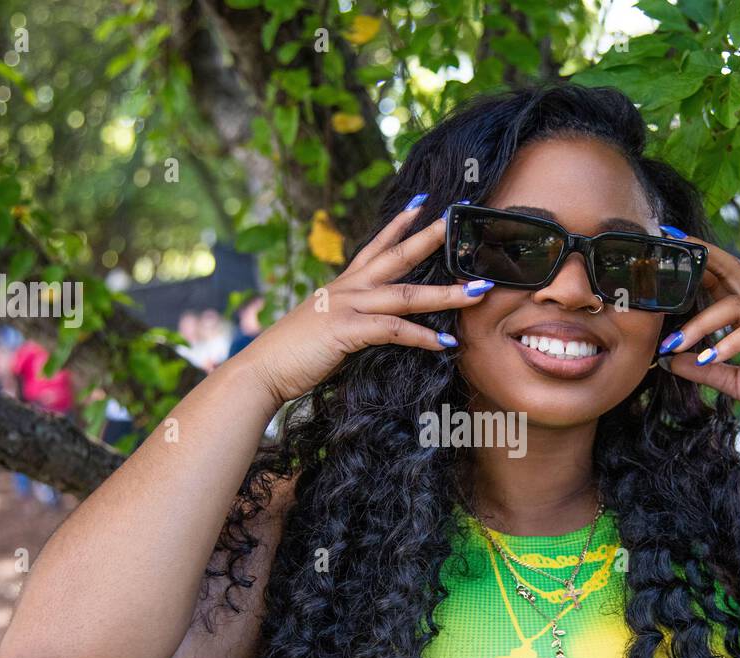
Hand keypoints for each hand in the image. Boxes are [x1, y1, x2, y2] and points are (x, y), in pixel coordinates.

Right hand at [237, 199, 488, 405]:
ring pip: (406, 295)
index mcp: (342, 286)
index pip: (375, 247)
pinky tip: (446, 343)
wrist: (261, 370)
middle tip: (458, 220)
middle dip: (431, 238)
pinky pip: (393, 330)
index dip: (398, 225)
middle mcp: (347, 289)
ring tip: (477, 291)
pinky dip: (422, 337)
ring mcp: (346, 307)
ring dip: (447, 294)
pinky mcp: (346, 331)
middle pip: (397, 257)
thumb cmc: (293, 355)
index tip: (421, 205)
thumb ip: (350, 321)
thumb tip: (372, 326)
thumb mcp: (326, 329)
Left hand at [656, 239, 739, 421]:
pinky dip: (732, 341)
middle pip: (731, 270)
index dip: (696, 261)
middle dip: (701, 256)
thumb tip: (669, 361)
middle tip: (669, 249)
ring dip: (703, 323)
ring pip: (737, 304)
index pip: (720, 278)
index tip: (667, 248)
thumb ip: (706, 371)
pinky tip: (711, 356)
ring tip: (676, 344)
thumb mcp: (737, 383)